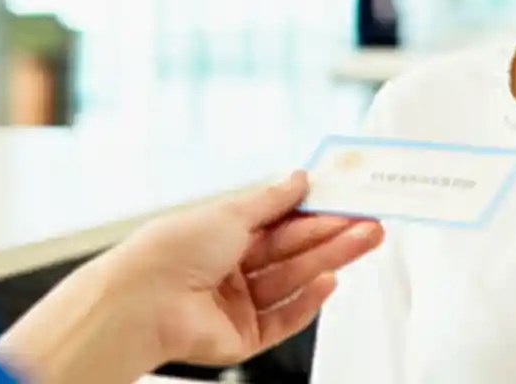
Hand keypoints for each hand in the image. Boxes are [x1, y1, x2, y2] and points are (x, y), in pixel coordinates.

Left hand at [0, 172, 383, 383]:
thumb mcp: (230, 211)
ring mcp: (237, 305)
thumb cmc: (172, 249)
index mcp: (221, 236)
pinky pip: (284, 318)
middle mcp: (229, 270)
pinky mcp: (242, 338)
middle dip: (332, 235)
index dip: (314, 212)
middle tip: (370, 222)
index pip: (279, 222)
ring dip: (329, 260)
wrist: (144, 300)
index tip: (347, 201)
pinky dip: (308, 300)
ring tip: (363, 241)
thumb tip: (298, 177)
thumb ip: (272, 199)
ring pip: (293, 280)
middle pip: (292, 252)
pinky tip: (330, 280)